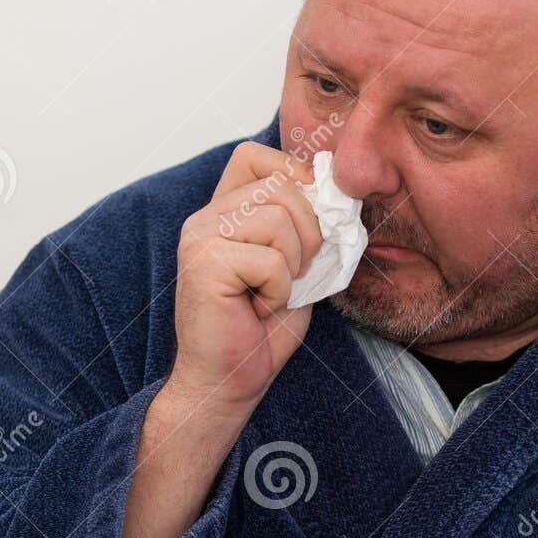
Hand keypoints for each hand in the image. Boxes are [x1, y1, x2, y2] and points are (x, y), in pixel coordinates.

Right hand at [171, 141, 323, 410]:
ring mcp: (200, 238)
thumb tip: (338, 194)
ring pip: (279, 219)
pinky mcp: (205, 264)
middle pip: (280, 184)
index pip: (254, 155)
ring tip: (270, 294)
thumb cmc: (260, 330)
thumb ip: (304, 227)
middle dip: (308, 232)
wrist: (227, 382)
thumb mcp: (295, 266)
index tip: (310, 221)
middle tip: (293, 274)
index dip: (293, 176)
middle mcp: (204, 217)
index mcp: (221, 211)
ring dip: (292, 266)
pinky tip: (257, 310)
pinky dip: (279, 292)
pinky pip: (271, 260)